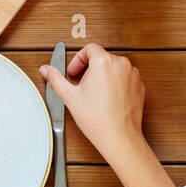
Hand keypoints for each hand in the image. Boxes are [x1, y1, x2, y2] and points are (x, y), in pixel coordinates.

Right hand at [41, 43, 145, 162]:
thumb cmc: (97, 119)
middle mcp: (121, 64)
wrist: (119, 137)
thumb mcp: (70, 97)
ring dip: (103, 76)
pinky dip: (116, 84)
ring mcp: (133, 75)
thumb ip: (56, 79)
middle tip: (82, 86)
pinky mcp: (139, 86)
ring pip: (114, 68)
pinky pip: (125, 78)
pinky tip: (108, 100)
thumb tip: (46, 70)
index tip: (74, 72)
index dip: (78, 60)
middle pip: (102, 58)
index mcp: (104, 62)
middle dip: (89, 70)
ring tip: (95, 95)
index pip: (89, 48)